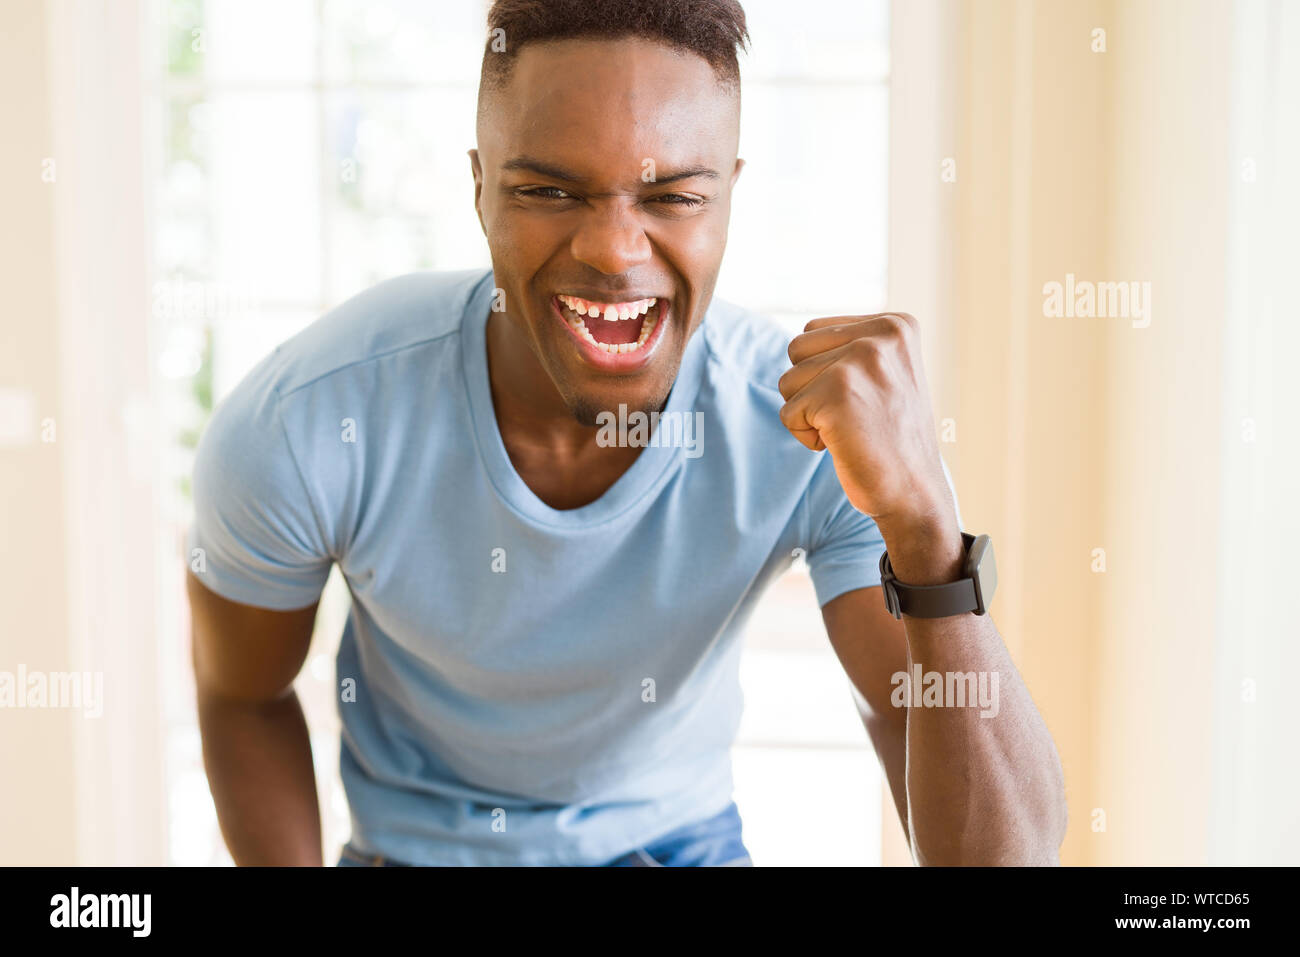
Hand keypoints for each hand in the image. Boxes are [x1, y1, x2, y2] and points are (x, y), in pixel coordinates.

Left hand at [777, 313, 958, 555]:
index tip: (865, 397)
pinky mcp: (837, 394)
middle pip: (796, 351)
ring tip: (851, 429)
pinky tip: (844, 444)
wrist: (915, 491)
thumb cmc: (892, 437)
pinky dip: (807, 437)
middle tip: (854, 415)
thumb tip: (803, 336)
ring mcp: (859, 362)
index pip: (812, 331)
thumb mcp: (886, 374)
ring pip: (787, 382)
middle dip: (810, 388)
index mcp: (896, 325)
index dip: (824, 372)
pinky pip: (788, 414)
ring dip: (809, 413)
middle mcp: (881, 336)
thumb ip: (852, 347)